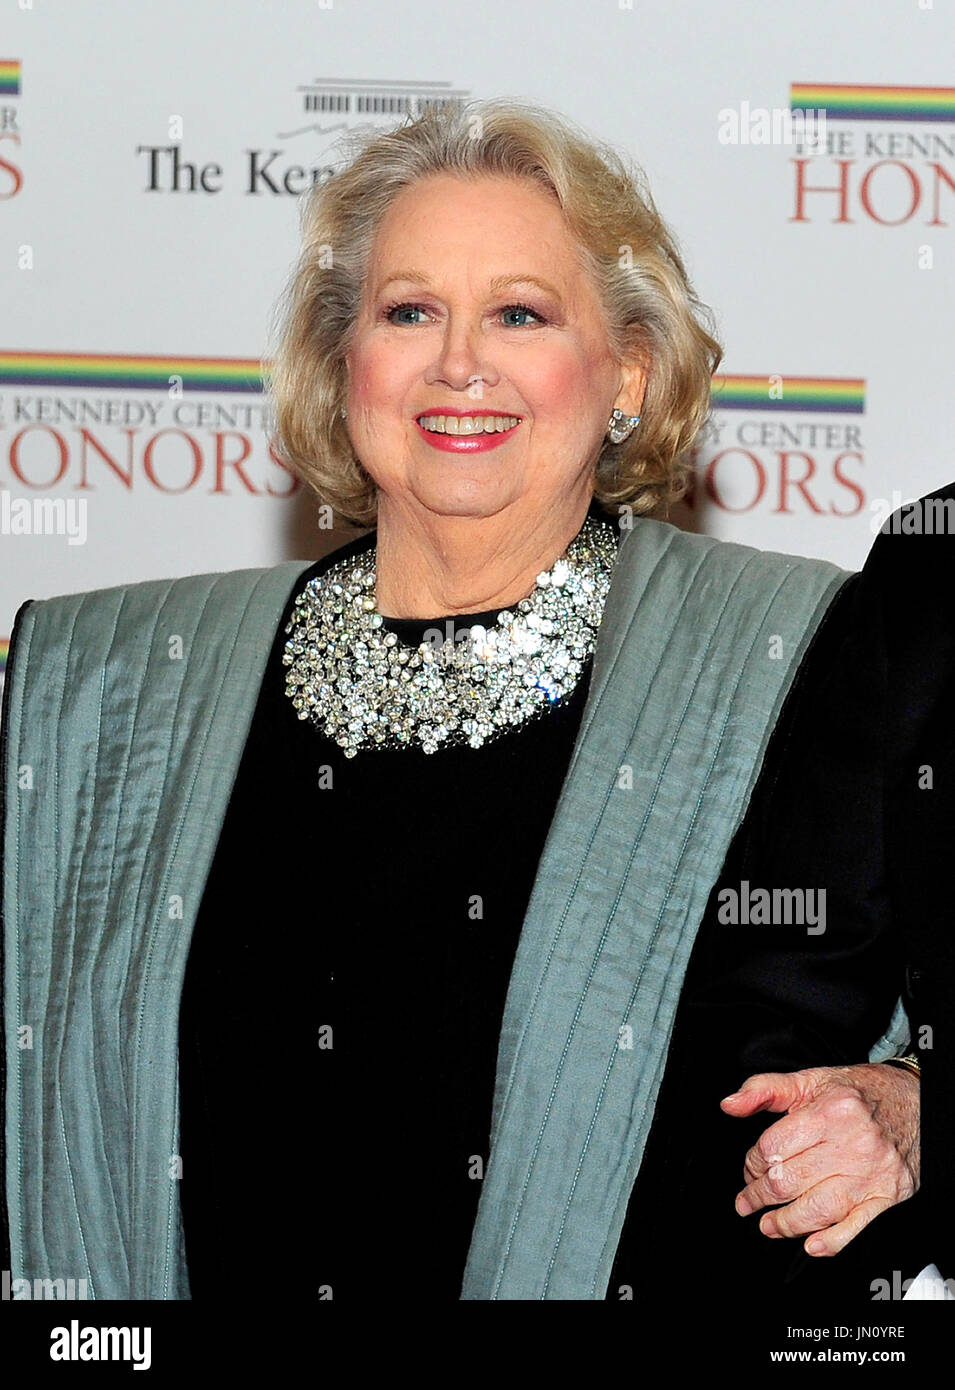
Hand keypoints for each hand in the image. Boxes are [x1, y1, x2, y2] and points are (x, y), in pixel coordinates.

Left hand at [720, 1063, 919, 1256]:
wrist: (913, 1103)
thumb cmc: (859, 1093)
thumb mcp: (810, 1080)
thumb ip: (765, 1090)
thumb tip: (730, 1105)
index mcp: (829, 1112)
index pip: (773, 1147)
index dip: (752, 1163)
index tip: (750, 1169)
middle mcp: (852, 1144)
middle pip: (788, 1181)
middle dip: (759, 1196)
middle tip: (748, 1202)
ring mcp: (871, 1174)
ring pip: (816, 1210)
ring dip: (785, 1224)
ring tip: (769, 1225)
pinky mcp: (887, 1197)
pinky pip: (855, 1228)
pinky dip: (830, 1242)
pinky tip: (811, 1243)